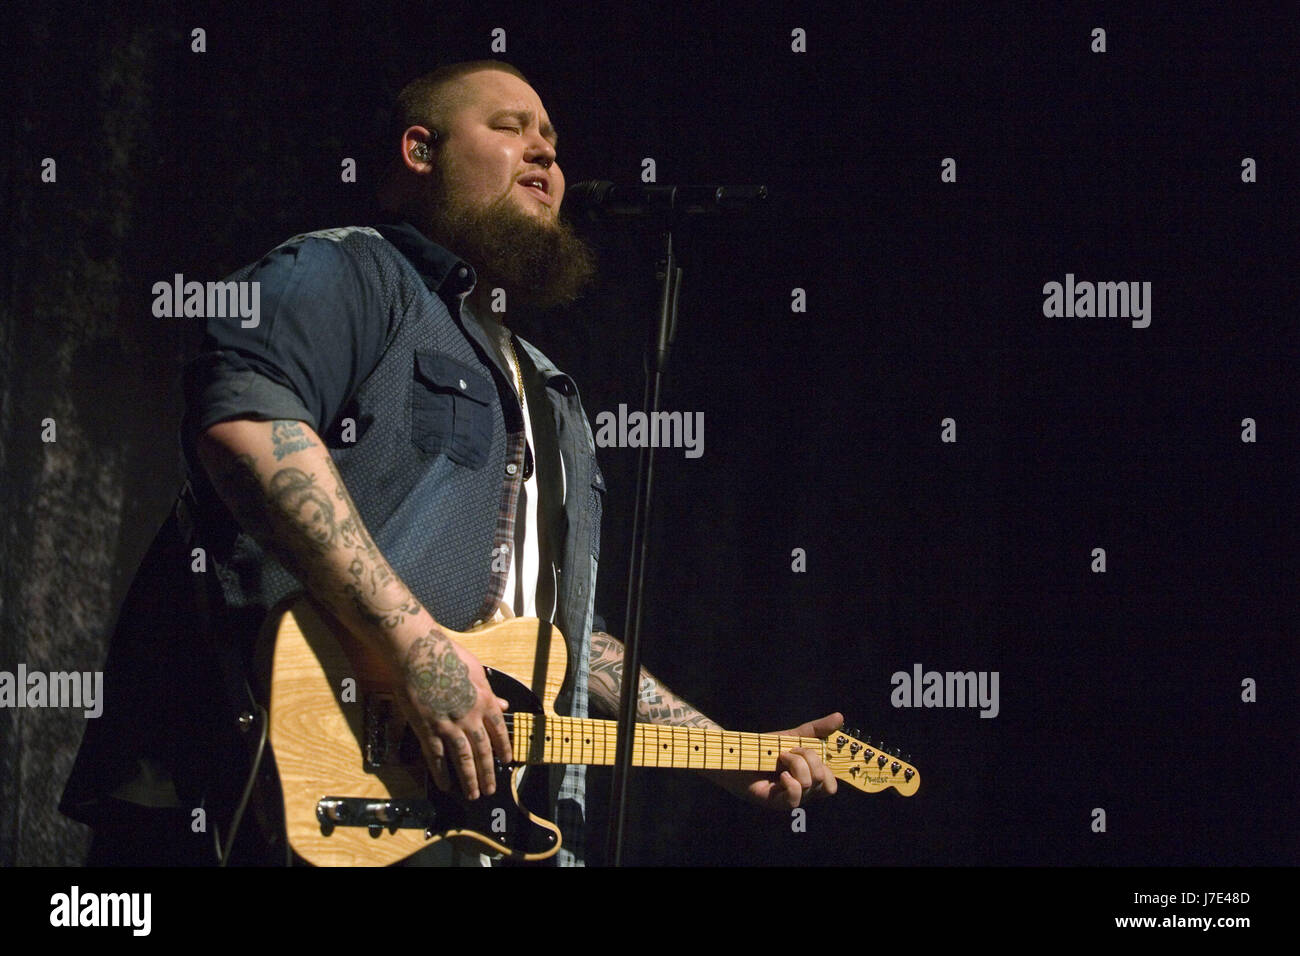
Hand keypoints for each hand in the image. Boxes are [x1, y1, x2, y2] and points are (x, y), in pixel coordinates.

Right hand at [397, 628, 513, 799]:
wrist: (418, 653)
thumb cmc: (447, 655)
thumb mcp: (476, 670)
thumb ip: (489, 691)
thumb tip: (504, 704)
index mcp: (484, 700)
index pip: (498, 730)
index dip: (503, 747)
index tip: (506, 761)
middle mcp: (470, 717)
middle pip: (483, 750)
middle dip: (488, 772)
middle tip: (491, 789)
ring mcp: (448, 725)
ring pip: (463, 758)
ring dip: (470, 779)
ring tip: (474, 794)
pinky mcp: (427, 729)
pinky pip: (436, 757)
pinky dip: (441, 773)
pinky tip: (446, 785)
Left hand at [715, 712, 843, 809]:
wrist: (736, 753)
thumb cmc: (763, 748)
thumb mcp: (793, 735)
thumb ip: (817, 729)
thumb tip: (840, 717)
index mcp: (810, 776)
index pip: (834, 780)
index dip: (848, 771)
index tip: (860, 757)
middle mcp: (803, 790)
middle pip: (826, 780)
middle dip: (811, 759)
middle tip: (793, 750)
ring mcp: (791, 798)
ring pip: (811, 784)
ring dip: (797, 764)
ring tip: (781, 757)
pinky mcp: (777, 803)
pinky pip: (795, 798)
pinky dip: (791, 782)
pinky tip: (780, 774)